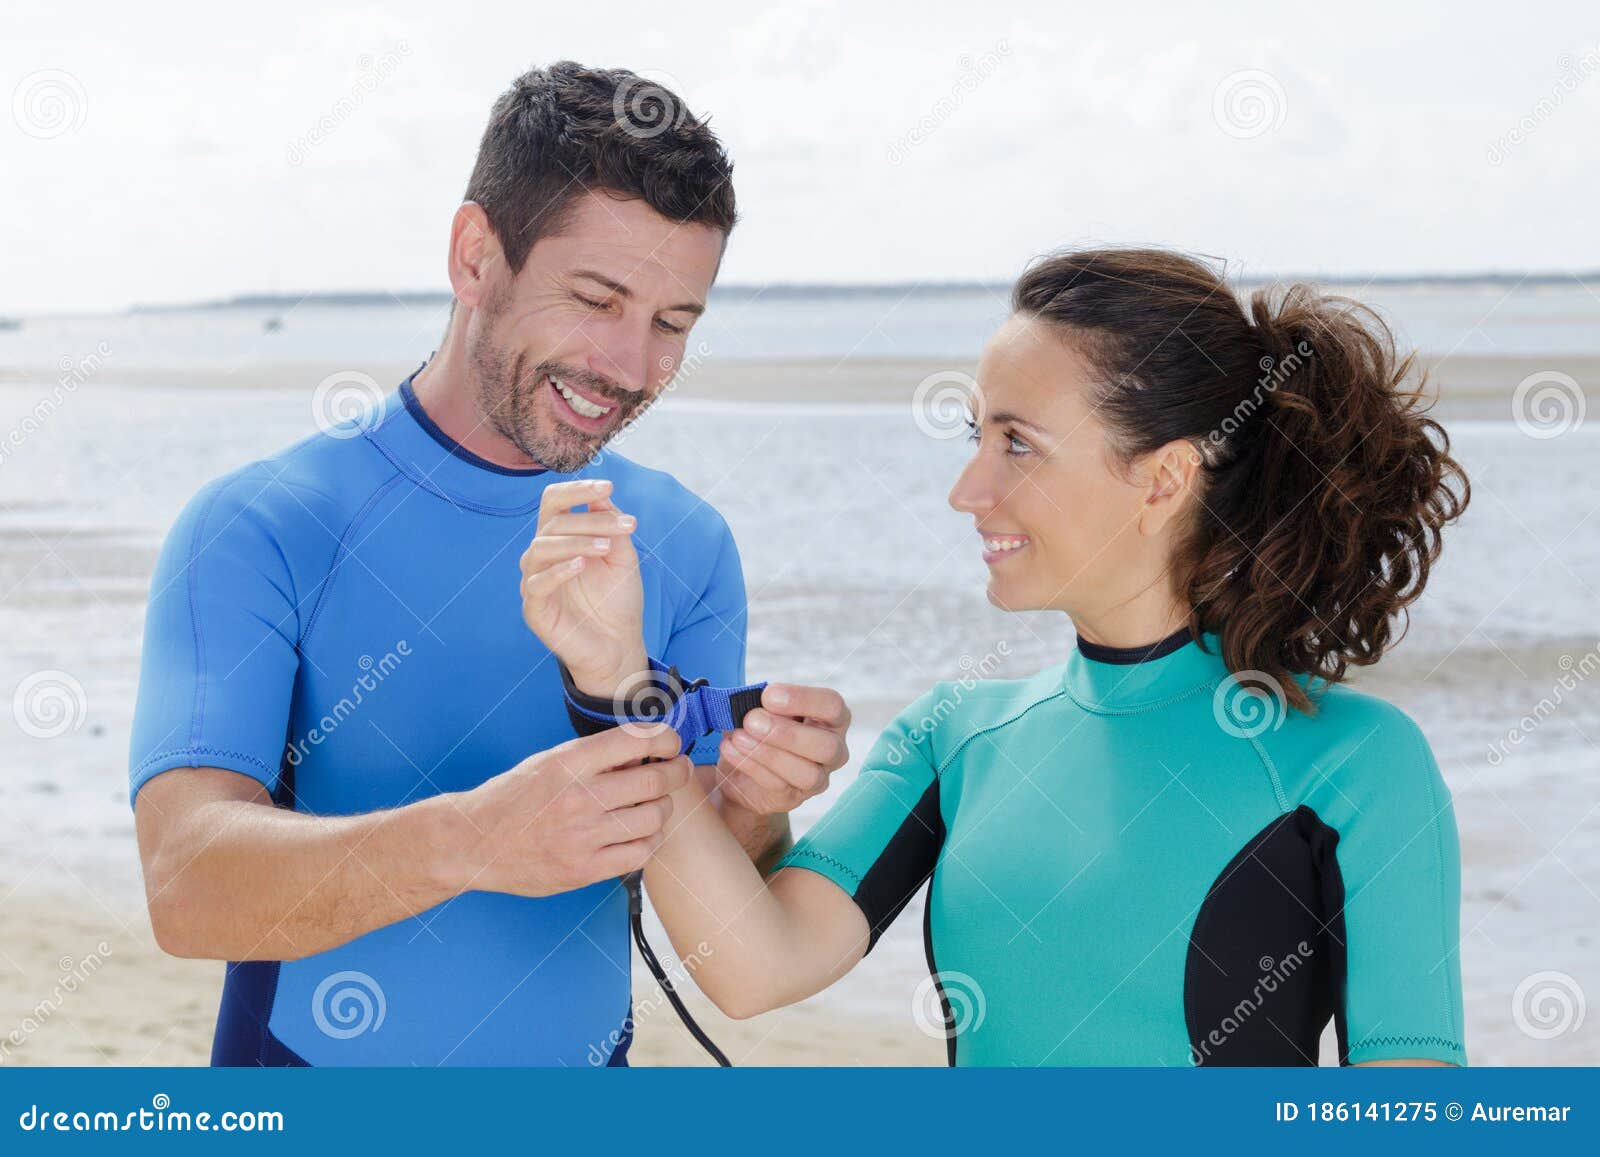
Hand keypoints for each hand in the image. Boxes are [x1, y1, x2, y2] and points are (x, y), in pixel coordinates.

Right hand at [463, 724, 689, 896]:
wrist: (474, 842)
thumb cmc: (513, 799)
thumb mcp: (549, 762)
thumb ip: (594, 756)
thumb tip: (646, 749)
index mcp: (569, 763)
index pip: (636, 740)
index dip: (666, 738)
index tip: (670, 743)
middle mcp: (579, 798)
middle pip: (654, 780)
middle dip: (676, 772)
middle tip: (677, 771)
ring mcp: (582, 837)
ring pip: (654, 818)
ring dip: (663, 808)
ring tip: (656, 804)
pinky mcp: (584, 870)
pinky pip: (639, 854)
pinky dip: (651, 841)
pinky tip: (644, 833)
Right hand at [519, 479, 646, 694]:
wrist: (619, 645)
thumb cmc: (617, 599)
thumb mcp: (622, 556)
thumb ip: (611, 526)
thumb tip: (601, 494)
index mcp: (560, 538)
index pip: (554, 501)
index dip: (577, 490)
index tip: (609, 486)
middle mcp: (542, 555)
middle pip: (553, 523)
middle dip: (591, 520)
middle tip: (627, 526)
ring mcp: (534, 581)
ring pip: (542, 548)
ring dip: (577, 542)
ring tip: (608, 546)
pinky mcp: (534, 608)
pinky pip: (537, 584)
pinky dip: (559, 571)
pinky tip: (582, 565)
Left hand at [716, 684, 850, 815]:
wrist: (739, 769)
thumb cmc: (760, 727)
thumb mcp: (762, 708)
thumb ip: (764, 704)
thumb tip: (752, 703)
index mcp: (832, 719)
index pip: (832, 706)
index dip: (803, 699)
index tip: (768, 696)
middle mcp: (834, 750)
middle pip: (827, 746)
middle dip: (787, 733)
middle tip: (751, 720)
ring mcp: (818, 779)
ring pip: (807, 773)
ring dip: (768, 753)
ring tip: (738, 737)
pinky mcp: (794, 798)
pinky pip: (778, 785)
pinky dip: (751, 765)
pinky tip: (731, 749)